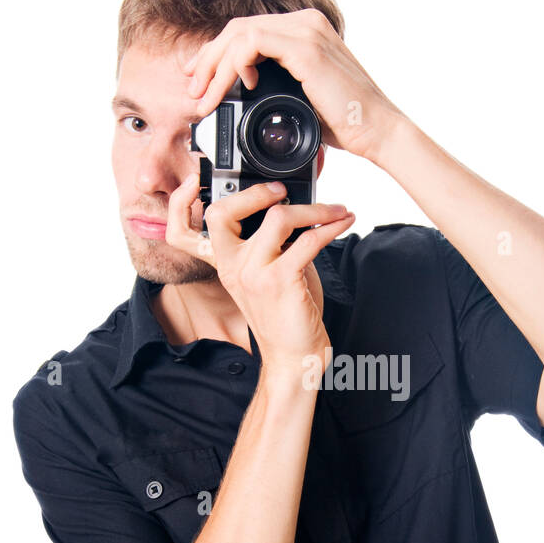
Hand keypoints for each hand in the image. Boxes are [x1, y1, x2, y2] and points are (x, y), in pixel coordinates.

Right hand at [165, 172, 354, 379]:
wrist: (293, 358)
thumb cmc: (286, 316)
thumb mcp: (269, 274)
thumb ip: (273, 243)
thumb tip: (297, 210)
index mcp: (225, 264)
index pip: (198, 223)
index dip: (205, 198)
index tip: (240, 184)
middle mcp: (233, 267)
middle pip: (225, 212)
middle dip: (257, 192)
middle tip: (286, 190)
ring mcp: (255, 273)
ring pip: (278, 218)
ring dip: (316, 209)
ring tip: (336, 211)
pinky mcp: (281, 281)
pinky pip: (309, 240)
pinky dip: (332, 226)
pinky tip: (344, 222)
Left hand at [182, 9, 404, 162]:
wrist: (378, 131)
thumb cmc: (346, 123)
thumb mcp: (303, 99)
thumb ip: (277, 86)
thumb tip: (245, 95)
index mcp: (306, 31)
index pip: (248, 31)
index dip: (217, 53)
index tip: (199, 78)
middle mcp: (306, 23)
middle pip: (238, 28)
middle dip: (208, 58)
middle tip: (192, 86)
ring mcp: (306, 31)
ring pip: (240, 33)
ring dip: (214, 64)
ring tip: (203, 95)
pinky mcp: (305, 47)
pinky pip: (252, 43)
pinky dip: (233, 64)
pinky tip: (232, 87)